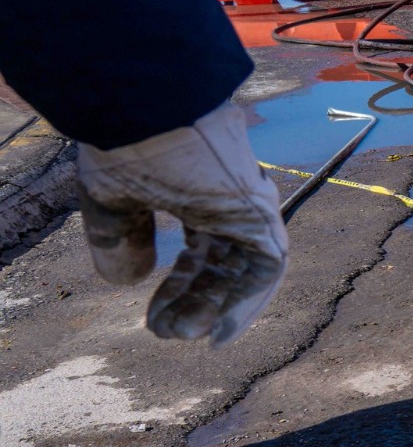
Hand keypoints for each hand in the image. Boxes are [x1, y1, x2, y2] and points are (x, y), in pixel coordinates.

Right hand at [77, 103, 286, 346]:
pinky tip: (219, 330)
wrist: (151, 110)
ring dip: (215, 307)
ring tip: (183, 336)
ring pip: (241, 270)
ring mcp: (248, 206)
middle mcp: (226, 200)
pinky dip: (245, 301)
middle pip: (218, 263)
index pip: (197, 247)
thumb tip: (124, 281)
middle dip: (192, 300)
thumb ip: (120, 238)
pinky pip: (266, 269)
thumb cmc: (129, 141)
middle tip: (165, 333)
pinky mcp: (263, 214)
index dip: (179, 285)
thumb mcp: (112, 198)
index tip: (156, 317)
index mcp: (194, 190)